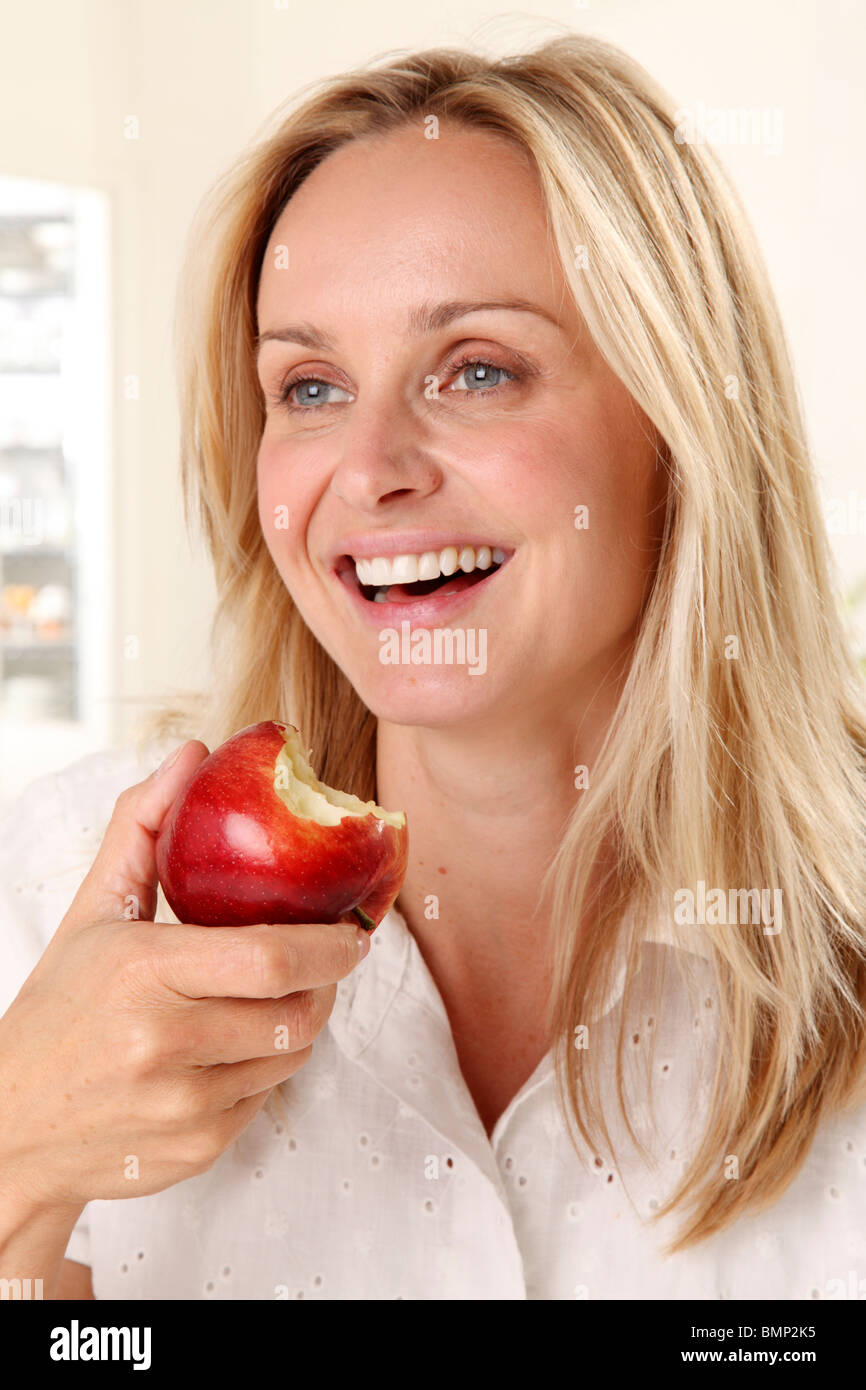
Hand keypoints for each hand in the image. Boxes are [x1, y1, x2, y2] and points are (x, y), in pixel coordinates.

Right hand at [0, 741, 368, 1210]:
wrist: (12, 1125)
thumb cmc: (61, 1007)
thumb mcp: (94, 911)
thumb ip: (142, 826)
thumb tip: (192, 755)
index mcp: (143, 972)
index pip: (270, 958)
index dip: (331, 944)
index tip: (354, 929)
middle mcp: (163, 1043)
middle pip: (297, 1011)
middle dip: (327, 983)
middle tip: (328, 960)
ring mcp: (183, 1105)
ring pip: (291, 1055)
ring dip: (299, 1022)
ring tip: (273, 998)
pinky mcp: (198, 1149)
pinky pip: (268, 1096)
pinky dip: (266, 1067)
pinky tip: (233, 1048)